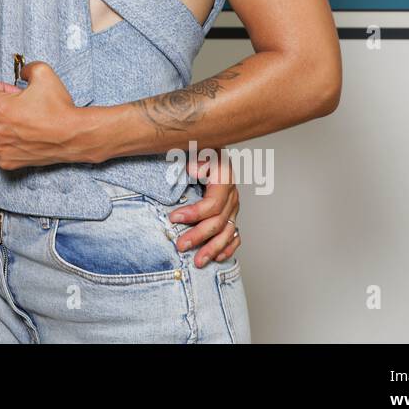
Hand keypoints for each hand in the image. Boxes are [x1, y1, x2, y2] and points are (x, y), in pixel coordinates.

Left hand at [0, 60, 101, 168]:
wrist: (74, 136)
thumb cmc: (59, 110)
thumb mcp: (43, 72)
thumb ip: (25, 68)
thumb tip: (21, 73)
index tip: (8, 90)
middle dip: (0, 104)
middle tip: (21, 105)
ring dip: (2, 123)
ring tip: (23, 121)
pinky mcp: (5, 161)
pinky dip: (6, 141)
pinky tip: (22, 135)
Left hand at [168, 150, 241, 266]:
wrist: (207, 146)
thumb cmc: (199, 147)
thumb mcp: (196, 147)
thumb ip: (196, 158)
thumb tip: (193, 170)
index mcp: (224, 179)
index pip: (213, 204)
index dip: (194, 214)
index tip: (173, 218)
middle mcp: (232, 195)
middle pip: (219, 222)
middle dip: (199, 236)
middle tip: (180, 246)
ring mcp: (233, 207)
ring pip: (227, 232)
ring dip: (212, 249)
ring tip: (198, 262)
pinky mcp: (231, 214)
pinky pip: (234, 235)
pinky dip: (227, 248)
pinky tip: (217, 257)